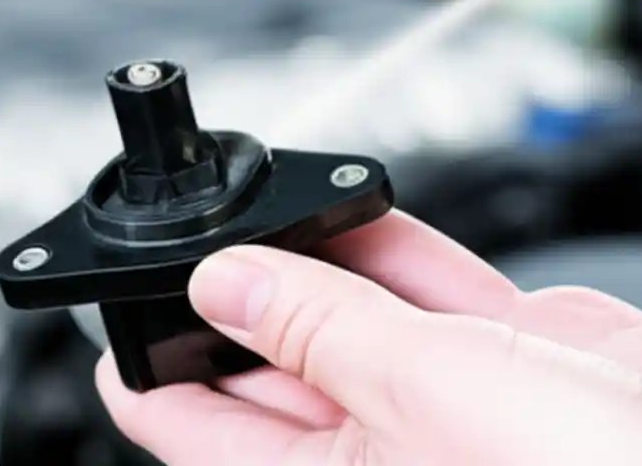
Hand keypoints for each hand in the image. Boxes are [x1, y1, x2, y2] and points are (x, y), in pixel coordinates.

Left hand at [96, 211, 641, 464]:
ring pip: (356, 308)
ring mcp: (460, 392)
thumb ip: (325, 327)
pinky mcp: (529, 351)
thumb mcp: (429, 392)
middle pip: (273, 360)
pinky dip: (398, 244)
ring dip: (312, 252)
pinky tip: (360, 205)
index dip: (150, 361)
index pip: (201, 424)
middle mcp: (391, 441)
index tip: (113, 309)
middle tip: (183, 231)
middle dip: (228, 293)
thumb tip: (226, 283)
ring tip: (259, 201)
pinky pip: (440, 286)